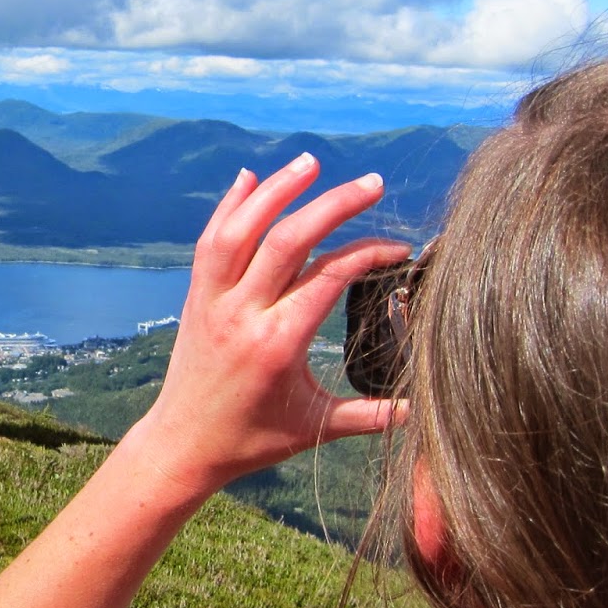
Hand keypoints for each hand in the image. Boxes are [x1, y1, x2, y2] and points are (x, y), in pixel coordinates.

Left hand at [134, 153, 409, 493]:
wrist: (182, 446)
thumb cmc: (250, 441)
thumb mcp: (314, 429)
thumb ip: (370, 415)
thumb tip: (425, 410)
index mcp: (277, 344)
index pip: (328, 277)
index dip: (367, 253)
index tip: (398, 248)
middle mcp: (242, 314)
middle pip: (288, 240)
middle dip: (334, 205)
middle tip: (372, 183)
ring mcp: (213, 301)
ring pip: (241, 229)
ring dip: (276, 190)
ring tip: (311, 161)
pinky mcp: (195, 297)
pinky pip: (210, 241)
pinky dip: (230, 206)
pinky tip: (251, 178)